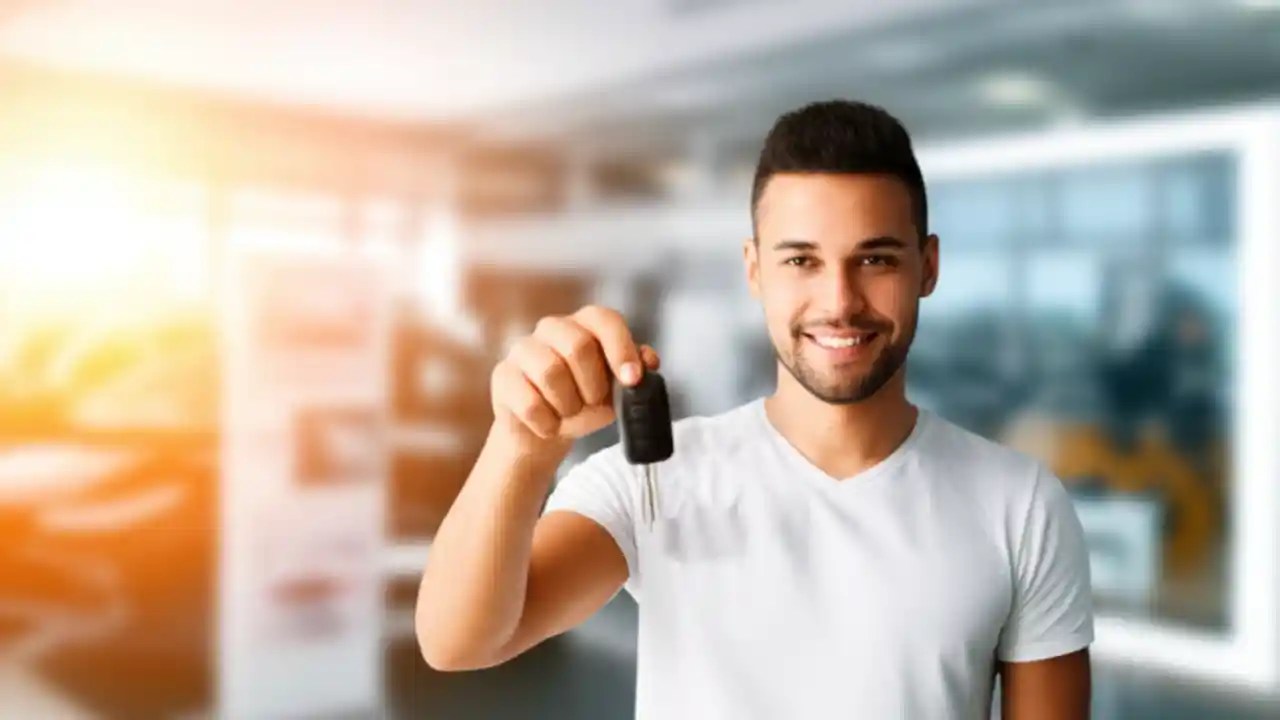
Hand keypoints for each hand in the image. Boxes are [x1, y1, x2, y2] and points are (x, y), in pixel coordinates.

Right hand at [489, 305, 660, 450]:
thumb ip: (635, 372)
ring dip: (568, 405)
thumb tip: (650, 360)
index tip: (631, 379)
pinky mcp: (503, 375)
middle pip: (578, 345)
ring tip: (568, 412)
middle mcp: (552, 328)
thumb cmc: (584, 403)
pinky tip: (549, 425)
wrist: (546, 431)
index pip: (604, 320)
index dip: (621, 348)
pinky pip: (529, 402)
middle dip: (593, 384)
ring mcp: (523, 349)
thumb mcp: (616, 390)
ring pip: (550, 372)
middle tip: (593, 402)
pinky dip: (547, 422)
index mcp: (584, 324)